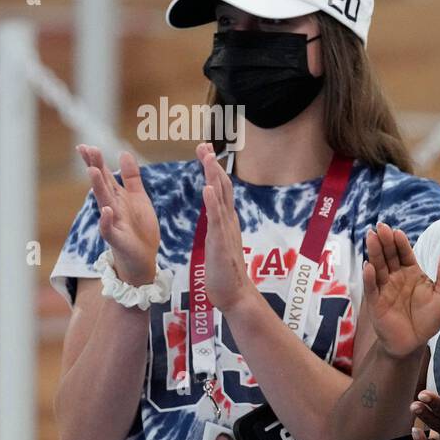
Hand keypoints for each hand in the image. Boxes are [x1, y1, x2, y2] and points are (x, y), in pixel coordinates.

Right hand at [79, 144, 159, 284]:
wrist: (143, 257)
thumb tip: (124, 152)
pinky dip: (106, 221)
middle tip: (87, 150)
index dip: (96, 161)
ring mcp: (113, 222)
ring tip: (93, 171)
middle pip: (102, 184)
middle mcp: (112, 207)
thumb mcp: (138, 198)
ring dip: (98, 187)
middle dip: (95, 167)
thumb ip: (131, 177)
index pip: (104, 175)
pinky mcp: (118, 239)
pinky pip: (109, 229)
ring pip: (104, 202)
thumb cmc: (138, 227)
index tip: (86, 145)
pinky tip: (106, 210)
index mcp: (117, 197)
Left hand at [197, 144, 257, 311]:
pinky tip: (209, 189)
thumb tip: (217, 213)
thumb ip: (219, 226)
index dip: (213, 169)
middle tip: (204, 145)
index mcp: (226, 222)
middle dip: (213, 166)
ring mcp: (226, 231)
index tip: (205, 151)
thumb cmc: (224, 273)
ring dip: (215, 177)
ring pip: (221, 199)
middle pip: (223, 187)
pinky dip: (213, 203)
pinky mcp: (221, 243)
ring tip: (208, 158)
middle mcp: (229, 222)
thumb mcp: (220, 243)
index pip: (220, 189)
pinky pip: (217, 220)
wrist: (235, 295)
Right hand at [364, 223, 439, 358]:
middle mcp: (396, 277)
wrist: (415, 343)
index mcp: (412, 273)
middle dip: (385, 242)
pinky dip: (369, 277)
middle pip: (389, 256)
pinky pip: (372, 288)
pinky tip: (368, 267)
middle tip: (381, 227)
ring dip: (374, 253)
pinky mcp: (376, 302)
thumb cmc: (429, 320)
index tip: (397, 231)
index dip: (400, 242)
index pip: (404, 253)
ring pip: (378, 267)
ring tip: (371, 237)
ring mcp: (384, 288)